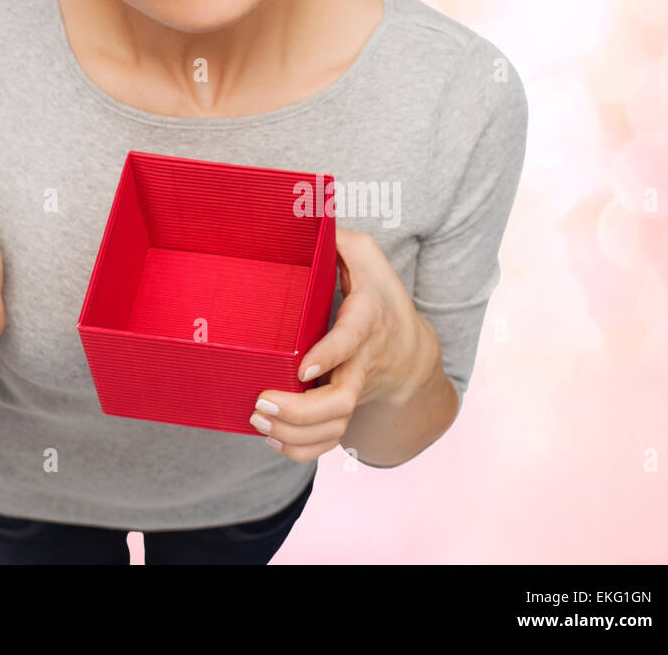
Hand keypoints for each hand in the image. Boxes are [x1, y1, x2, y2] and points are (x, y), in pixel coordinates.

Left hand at [248, 226, 436, 460]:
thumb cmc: (380, 297)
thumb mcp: (367, 258)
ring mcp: (354, 392)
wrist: (410, 353)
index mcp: (366, 322)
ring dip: (294, 433)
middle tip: (261, 400)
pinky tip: (271, 438)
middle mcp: (361, 363)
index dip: (330, 354)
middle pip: (340, 400)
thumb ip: (340, 238)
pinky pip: (327, 442)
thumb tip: (309, 217)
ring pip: (332, 427)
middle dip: (301, 410)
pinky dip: (300, 449)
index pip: (352, 340)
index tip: (302, 367)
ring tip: (257, 418)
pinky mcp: (344, 412)